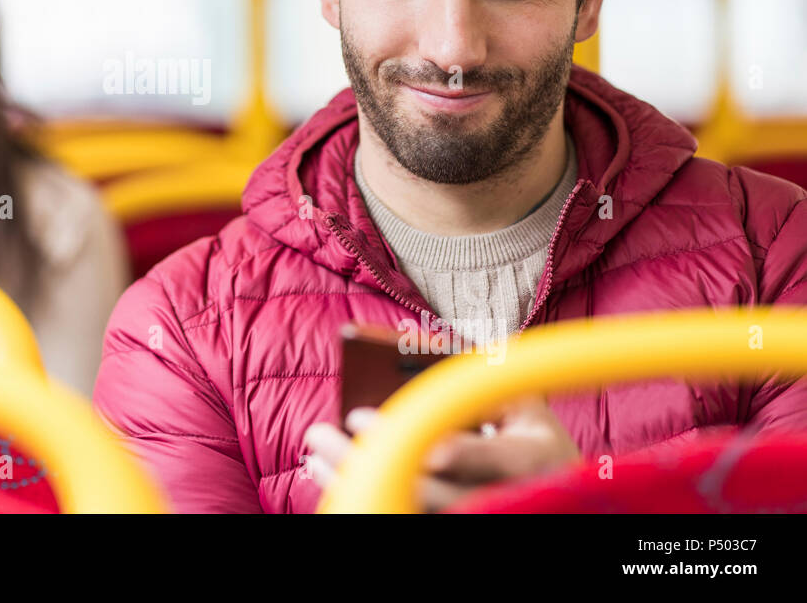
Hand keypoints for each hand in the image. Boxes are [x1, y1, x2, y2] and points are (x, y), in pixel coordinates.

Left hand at [302, 395, 582, 511]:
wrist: (559, 494)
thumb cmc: (529, 435)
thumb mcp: (522, 400)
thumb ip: (483, 376)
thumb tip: (418, 345)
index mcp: (532, 456)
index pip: (483, 456)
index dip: (430, 442)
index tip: (366, 419)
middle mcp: (512, 497)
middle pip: (431, 492)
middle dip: (368, 461)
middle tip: (320, 435)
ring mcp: (484, 519)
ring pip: (411, 510)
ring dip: (355, 484)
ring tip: (314, 457)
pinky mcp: (461, 527)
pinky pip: (406, 515)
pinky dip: (365, 498)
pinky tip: (332, 480)